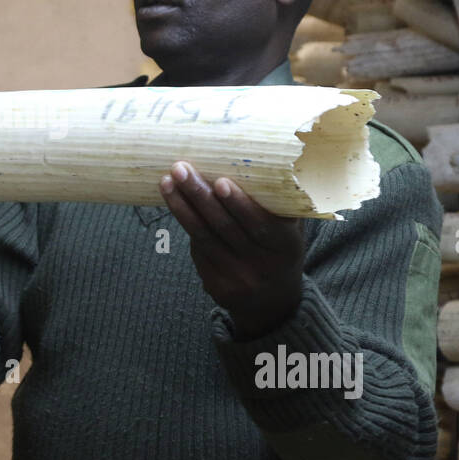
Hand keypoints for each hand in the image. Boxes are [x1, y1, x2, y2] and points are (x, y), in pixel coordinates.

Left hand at [159, 161, 305, 337]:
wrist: (274, 302)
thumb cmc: (279, 250)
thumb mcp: (291, 231)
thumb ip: (282, 203)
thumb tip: (265, 157)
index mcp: (286, 247)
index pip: (260, 225)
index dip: (239, 204)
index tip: (220, 181)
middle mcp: (263, 265)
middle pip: (225, 228)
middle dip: (200, 196)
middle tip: (181, 168)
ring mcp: (238, 279)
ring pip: (204, 239)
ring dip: (182, 207)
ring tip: (167, 181)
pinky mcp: (217, 287)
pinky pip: (199, 251)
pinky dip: (186, 224)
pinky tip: (174, 201)